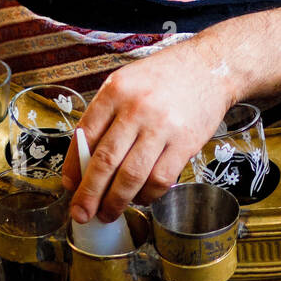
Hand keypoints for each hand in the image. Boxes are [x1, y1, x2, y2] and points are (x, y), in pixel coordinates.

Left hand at [61, 39, 234, 223]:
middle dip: (89, 194)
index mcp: (115, 91)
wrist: (210, 66)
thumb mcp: (126, 82)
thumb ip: (105, 115)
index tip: (70, 186)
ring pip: (131, 176)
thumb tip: (85, 158)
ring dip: (116, 202)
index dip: (74, 166)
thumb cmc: (164, 76)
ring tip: (109, 213)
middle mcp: (136, 108)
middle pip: (105, 161)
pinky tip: (141, 197)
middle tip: (81, 213)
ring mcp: (162, 127)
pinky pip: (160, 179)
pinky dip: (147, 195)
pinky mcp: (185, 142)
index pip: (85, 135)